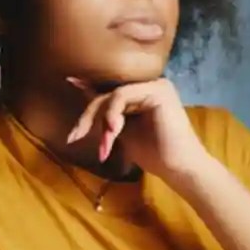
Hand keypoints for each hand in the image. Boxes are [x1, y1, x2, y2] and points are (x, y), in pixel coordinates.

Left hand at [64, 77, 209, 180]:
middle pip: (108, 93)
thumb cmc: (154, 154)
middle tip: (75, 136)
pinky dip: (112, 114)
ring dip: (101, 121)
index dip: (89, 87)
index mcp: (144, 92)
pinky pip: (123, 96)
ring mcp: (156, 85)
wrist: (178, 168)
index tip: (70, 81)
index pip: (112, 90)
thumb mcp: (121, 131)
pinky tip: (112, 131)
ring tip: (104, 145)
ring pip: (113, 95)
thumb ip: (107, 117)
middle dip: (89, 116)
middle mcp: (151, 83)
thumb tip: (85, 102)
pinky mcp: (158, 91)